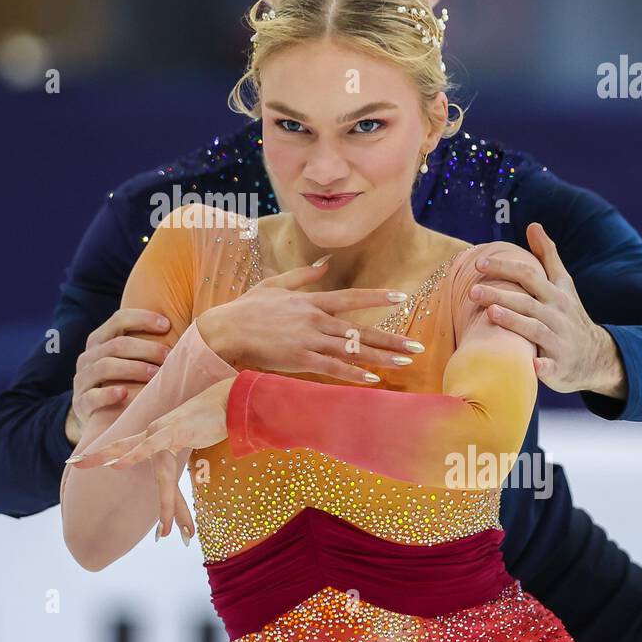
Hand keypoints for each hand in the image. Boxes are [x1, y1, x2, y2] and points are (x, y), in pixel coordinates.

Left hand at [65, 378, 233, 544]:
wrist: (233, 399)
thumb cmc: (215, 416)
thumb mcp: (191, 433)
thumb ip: (178, 446)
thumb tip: (172, 457)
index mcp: (157, 434)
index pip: (126, 445)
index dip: (103, 452)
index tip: (79, 459)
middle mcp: (156, 431)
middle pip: (122, 447)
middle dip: (96, 457)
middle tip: (71, 463)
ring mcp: (165, 431)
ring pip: (148, 464)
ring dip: (159, 501)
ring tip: (138, 512)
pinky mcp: (176, 430)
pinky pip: (151, 446)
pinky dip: (132, 455)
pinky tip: (116, 465)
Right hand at [67, 308, 171, 444]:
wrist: (94, 414)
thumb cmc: (120, 382)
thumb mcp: (126, 361)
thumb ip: (143, 346)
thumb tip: (186, 332)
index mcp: (99, 340)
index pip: (118, 319)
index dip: (143, 319)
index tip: (167, 325)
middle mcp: (87, 356)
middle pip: (115, 345)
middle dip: (145, 349)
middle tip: (169, 356)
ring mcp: (81, 379)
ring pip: (104, 367)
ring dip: (133, 369)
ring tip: (155, 375)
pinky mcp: (80, 403)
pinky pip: (92, 396)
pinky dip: (107, 393)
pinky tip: (123, 393)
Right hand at [196, 258, 423, 383]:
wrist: (225, 330)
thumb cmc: (248, 307)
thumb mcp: (276, 284)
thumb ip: (304, 275)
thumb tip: (325, 262)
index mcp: (310, 301)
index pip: (351, 297)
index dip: (377, 297)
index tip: (402, 296)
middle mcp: (315, 319)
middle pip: (360, 329)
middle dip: (391, 337)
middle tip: (416, 346)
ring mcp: (308, 340)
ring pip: (352, 349)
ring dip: (380, 357)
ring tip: (404, 362)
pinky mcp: (299, 359)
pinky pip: (332, 367)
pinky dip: (353, 373)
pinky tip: (372, 380)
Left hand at [467, 223, 627, 397]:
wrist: (596, 356)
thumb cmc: (570, 315)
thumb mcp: (563, 285)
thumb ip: (547, 255)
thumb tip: (533, 225)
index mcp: (555, 295)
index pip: (529, 276)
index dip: (505, 268)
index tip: (479, 263)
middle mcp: (557, 315)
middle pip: (527, 302)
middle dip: (501, 294)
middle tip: (472, 291)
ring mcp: (559, 341)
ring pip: (535, 330)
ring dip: (514, 322)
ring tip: (491, 313)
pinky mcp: (559, 366)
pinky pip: (550, 366)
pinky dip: (541, 365)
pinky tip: (529, 363)